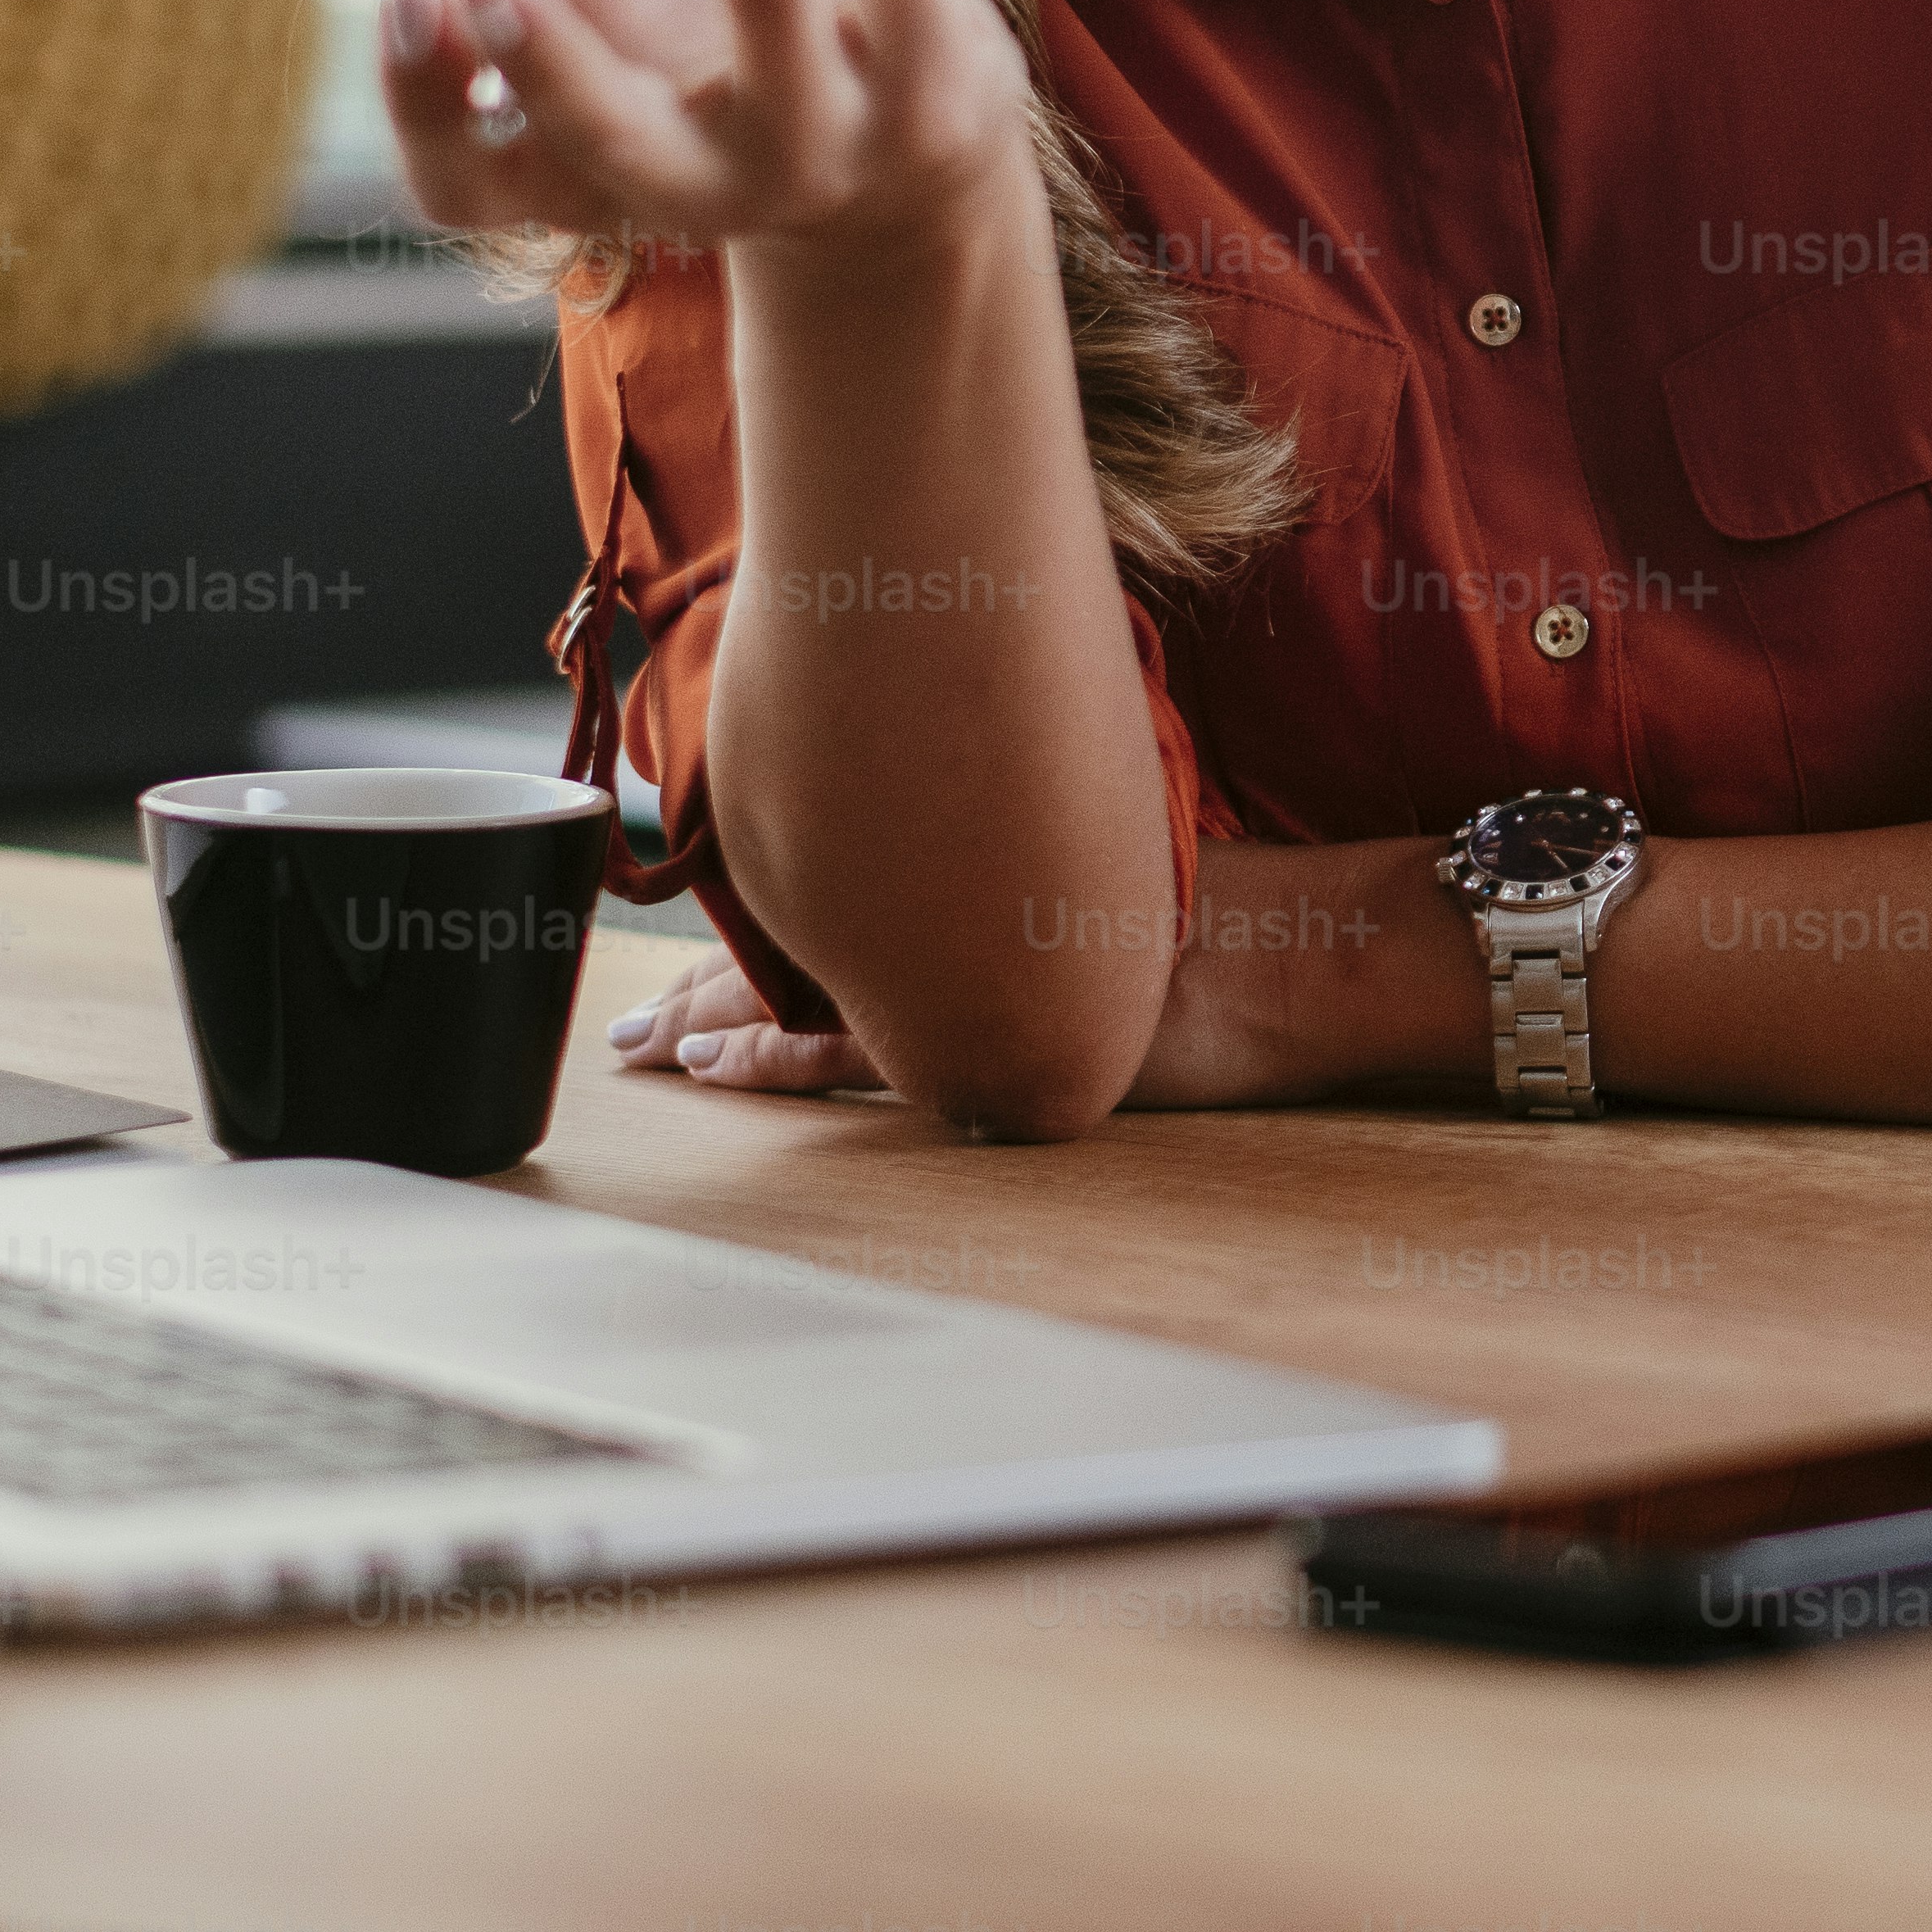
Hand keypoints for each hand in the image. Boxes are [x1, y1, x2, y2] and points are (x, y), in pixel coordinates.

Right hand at [291, 0, 1030, 269]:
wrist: (909, 157)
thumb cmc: (694, 50)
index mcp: (581, 174)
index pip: (465, 186)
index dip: (428, 108)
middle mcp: (698, 182)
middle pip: (614, 143)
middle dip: (551, 68)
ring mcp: (824, 148)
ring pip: (773, 2)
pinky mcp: (936, 97)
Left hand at [605, 843, 1403, 1114]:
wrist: (1301, 956)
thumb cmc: (1233, 915)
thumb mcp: (1113, 871)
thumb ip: (1033, 866)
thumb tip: (971, 865)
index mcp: (982, 862)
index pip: (837, 876)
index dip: (753, 902)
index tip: (691, 914)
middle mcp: (957, 907)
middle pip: (800, 932)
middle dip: (703, 977)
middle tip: (629, 1015)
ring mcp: (964, 975)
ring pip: (802, 988)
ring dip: (707, 1020)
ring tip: (641, 1049)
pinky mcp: (980, 1039)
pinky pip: (848, 1049)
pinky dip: (771, 1058)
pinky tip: (714, 1069)